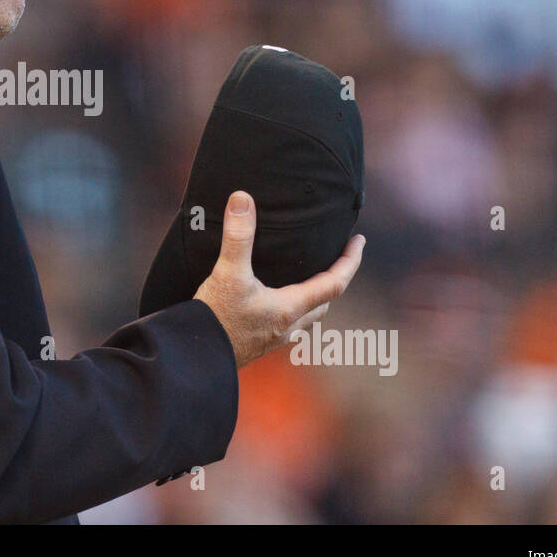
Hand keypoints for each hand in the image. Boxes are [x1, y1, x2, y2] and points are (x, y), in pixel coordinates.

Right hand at [194, 190, 365, 368]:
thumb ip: (237, 236)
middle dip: (334, 280)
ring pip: (306, 317)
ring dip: (312, 298)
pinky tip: (272, 302)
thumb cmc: (215, 318)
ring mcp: (273, 338)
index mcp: (290, 308)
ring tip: (306, 278)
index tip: (359, 241)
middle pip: (323, 302)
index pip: (335, 283)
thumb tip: (242, 199)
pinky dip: (289, 310)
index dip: (350, 261)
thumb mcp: (227, 272)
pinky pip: (286, 326)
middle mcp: (288, 326)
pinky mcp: (256, 344)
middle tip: (336, 258)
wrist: (196, 357)